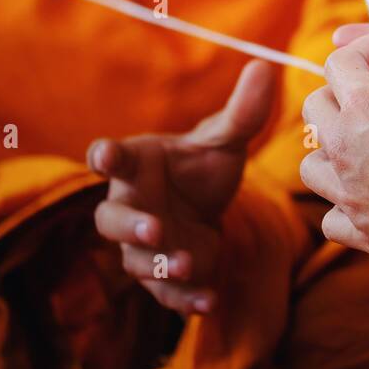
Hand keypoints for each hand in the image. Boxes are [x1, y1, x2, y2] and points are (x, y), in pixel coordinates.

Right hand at [86, 59, 275, 314]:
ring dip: (159, 264)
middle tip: (154, 229)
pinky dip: (185, 298)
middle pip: (112, 220)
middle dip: (130, 226)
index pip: (112, 158)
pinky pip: (166, 290)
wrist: (205, 206)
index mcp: (138, 165)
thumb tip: (265, 66)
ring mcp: (144, 244)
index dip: (106, 156)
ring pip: (136, 260)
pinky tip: (208, 302)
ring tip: (187, 263)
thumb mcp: (225, 140)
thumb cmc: (202, 166)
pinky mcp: (165, 273)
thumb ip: (242, 112)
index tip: (104, 154)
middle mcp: (131, 206)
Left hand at [299, 33, 368, 273]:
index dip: (360, 50)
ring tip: (355, 152)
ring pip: (310, 166)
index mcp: (366, 102)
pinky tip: (363, 203)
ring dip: (328, 154)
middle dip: (338, 96)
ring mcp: (348, 191)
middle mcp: (345, 145)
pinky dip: (343, 210)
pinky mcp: (361, 230)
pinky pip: (332, 220)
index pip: (339, 63)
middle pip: (314, 108)